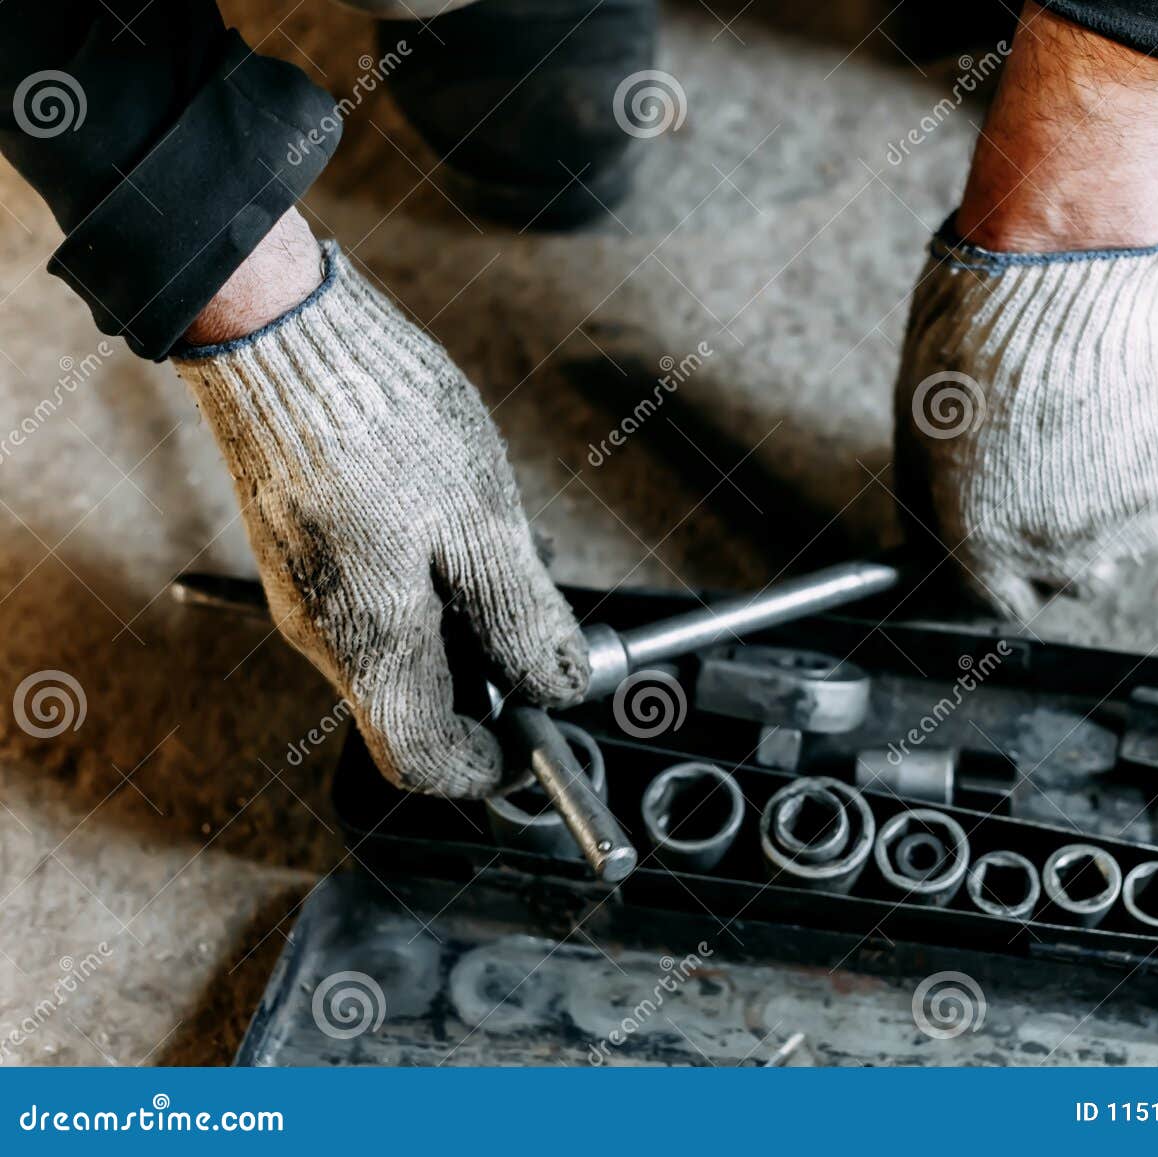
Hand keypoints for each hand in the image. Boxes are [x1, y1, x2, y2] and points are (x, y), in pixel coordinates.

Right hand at [176, 215, 587, 796]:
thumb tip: (557, 684)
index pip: (424, 760)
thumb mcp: (483, 528)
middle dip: (490, 682)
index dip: (491, 764)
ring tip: (504, 553)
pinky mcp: (305, 549)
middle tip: (545, 628)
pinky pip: (379, 600)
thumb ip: (523, 619)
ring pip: (402, 649)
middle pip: (417, 705)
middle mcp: (323, 634)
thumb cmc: (378, 420)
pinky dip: (432, 588)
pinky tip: (457, 528)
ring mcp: (307, 591)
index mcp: (367, 644)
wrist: (281, 331)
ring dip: (466, 626)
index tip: (543, 733)